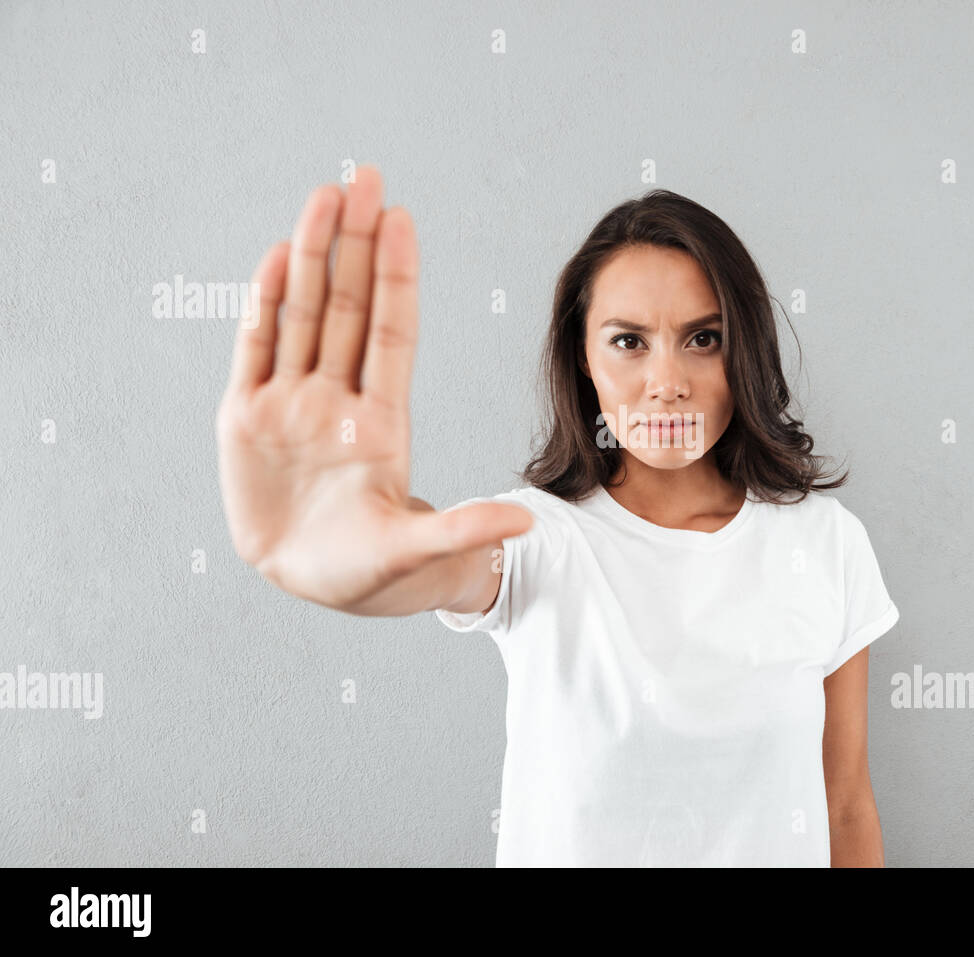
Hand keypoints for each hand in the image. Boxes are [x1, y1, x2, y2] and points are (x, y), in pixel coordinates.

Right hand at [215, 166, 531, 610]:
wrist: (314, 584)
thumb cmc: (374, 571)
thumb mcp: (419, 553)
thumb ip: (464, 532)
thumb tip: (527, 524)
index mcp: (382, 423)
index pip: (391, 332)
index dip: (395, 277)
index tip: (402, 220)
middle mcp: (336, 400)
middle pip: (347, 307)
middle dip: (354, 243)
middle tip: (365, 176)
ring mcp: (290, 405)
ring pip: (301, 314)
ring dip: (309, 255)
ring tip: (323, 195)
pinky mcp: (245, 420)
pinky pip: (254, 350)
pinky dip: (260, 306)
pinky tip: (273, 258)